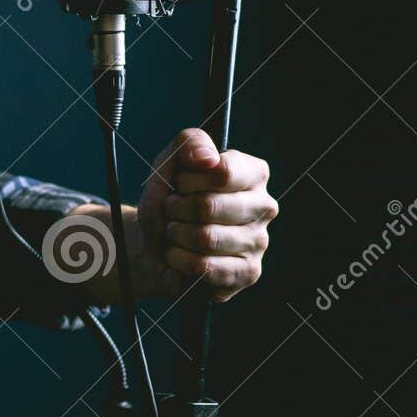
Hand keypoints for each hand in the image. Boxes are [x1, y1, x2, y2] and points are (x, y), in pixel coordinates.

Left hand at [75, 127, 277, 305]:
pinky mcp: (248, 273)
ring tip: (176, 232)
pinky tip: (180, 256)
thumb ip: (190, 143)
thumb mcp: (170, 162)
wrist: (151, 242)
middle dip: (176, 209)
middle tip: (173, 212)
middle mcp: (264, 207)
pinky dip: (179, 260)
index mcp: (254, 174)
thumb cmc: (169, 199)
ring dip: (175, 235)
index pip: (221, 172)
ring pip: (205, 238)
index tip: (180, 184)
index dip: (187, 179)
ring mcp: (259, 242)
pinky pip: (205, 268)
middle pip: (208, 206)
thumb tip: (207, 159)